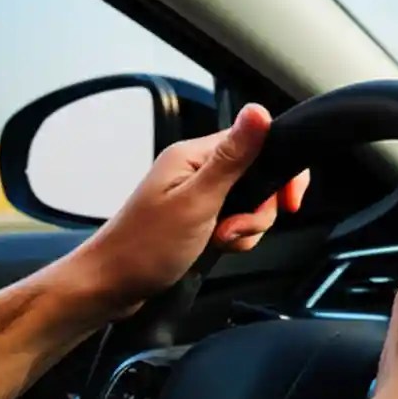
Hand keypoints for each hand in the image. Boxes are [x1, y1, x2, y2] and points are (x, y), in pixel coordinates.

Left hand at [71, 103, 307, 322]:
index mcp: (194, 155)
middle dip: (259, 210)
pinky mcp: (200, 216)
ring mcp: (199, 194)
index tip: (286, 202)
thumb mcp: (197, 201)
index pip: (258, 143)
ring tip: (221, 240)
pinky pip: (237, 220)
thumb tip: (258, 112)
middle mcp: (197, 170)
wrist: (111, 286)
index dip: (280, 173)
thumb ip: (232, 158)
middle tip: (234, 229)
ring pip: (251, 203)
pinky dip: (236, 237)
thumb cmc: (142, 247)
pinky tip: (218, 246)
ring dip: (246, 227)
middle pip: (259, 177)